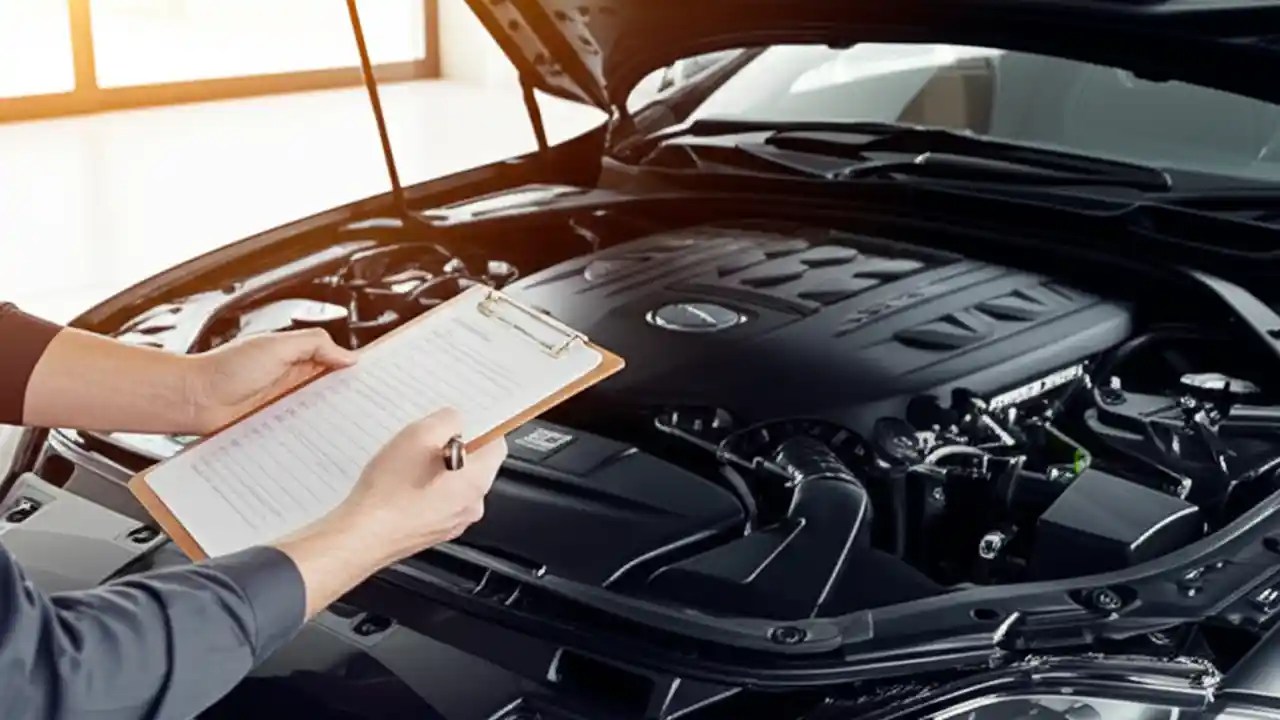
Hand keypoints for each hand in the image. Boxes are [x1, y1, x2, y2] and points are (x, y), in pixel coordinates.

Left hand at [187, 329, 357, 433]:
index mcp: (299, 358)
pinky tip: (325, 443)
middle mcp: (295, 383)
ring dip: (333, 422)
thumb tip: (349, 357)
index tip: (379, 380)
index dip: (356, 370)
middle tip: (374, 410)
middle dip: (351, 400)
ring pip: (321, 415)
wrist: (193, 399)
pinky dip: (313, 438)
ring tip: (353, 430)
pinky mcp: (277, 429)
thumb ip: (314, 344)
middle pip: (334, 392)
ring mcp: (286, 408)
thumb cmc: (225, 368)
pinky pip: (302, 434)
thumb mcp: (276, 345)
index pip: (337, 363)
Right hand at [336, 408, 506, 563]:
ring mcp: (453, 522)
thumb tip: (456, 421)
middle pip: (474, 464)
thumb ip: (447, 420)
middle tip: (423, 440)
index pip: (496, 444)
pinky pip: (437, 501)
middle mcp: (471, 505)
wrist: (362, 536)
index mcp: (477, 481)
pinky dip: (424, 489)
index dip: (479, 426)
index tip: (460, 419)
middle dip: (452, 447)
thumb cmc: (389, 491)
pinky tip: (399, 484)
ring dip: (436, 469)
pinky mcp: (432, 531)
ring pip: (454, 483)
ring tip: (406, 463)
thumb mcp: (419, 435)